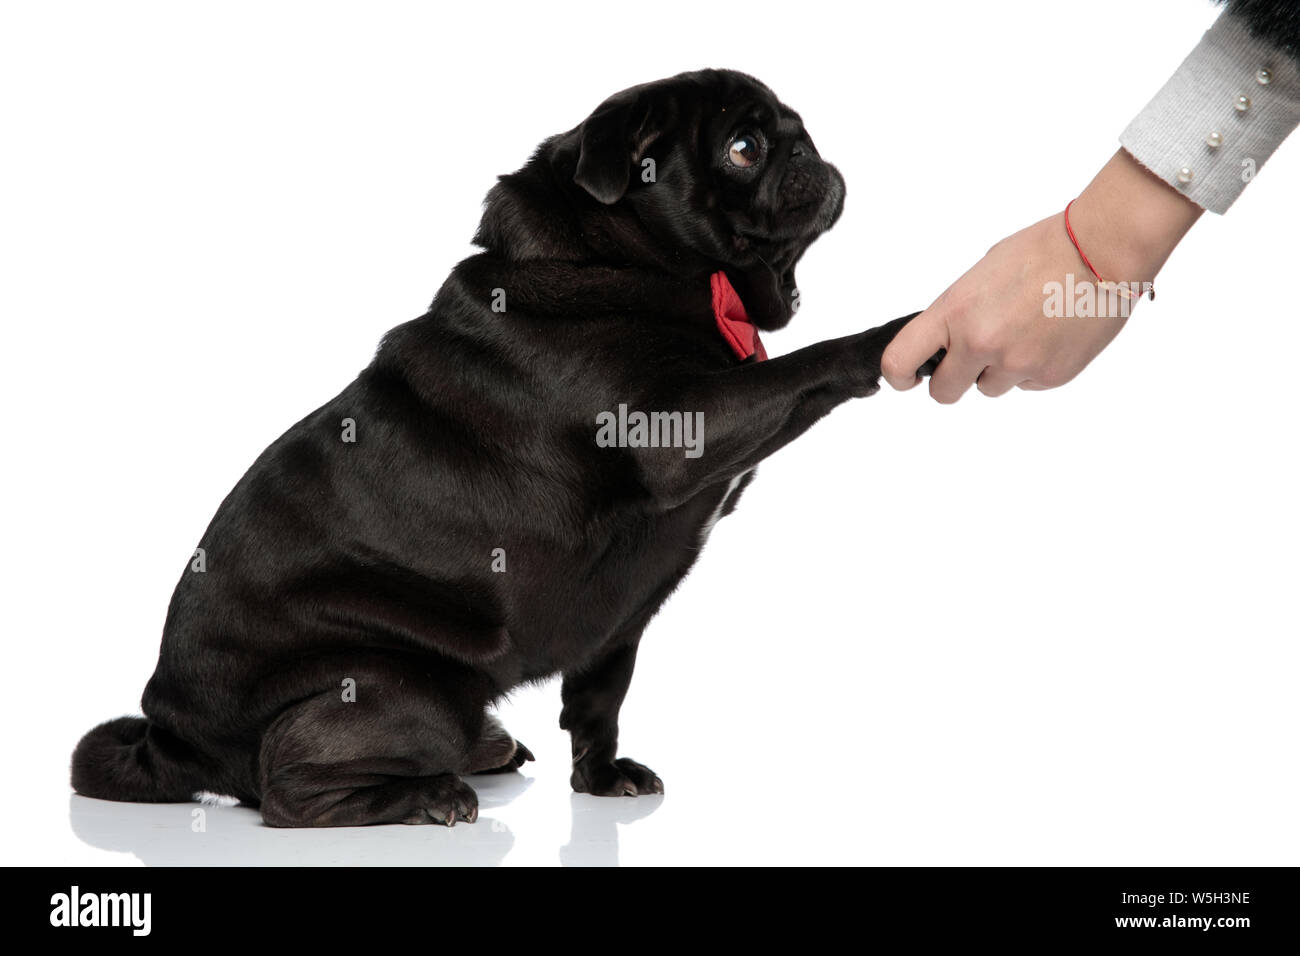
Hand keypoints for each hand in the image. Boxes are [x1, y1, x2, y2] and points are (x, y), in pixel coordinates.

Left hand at [882, 149, 1202, 401]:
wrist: (1104, 250)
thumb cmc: (1045, 249)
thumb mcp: (980, 274)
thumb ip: (957, 314)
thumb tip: (946, 341)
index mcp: (955, 313)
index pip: (900, 361)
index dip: (898, 376)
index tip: (905, 378)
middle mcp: (981, 344)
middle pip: (944, 393)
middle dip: (952, 380)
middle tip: (971, 358)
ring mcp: (1017, 365)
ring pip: (989, 389)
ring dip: (997, 371)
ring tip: (1024, 332)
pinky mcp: (1050, 378)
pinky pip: (1027, 385)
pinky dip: (1033, 368)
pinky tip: (1049, 335)